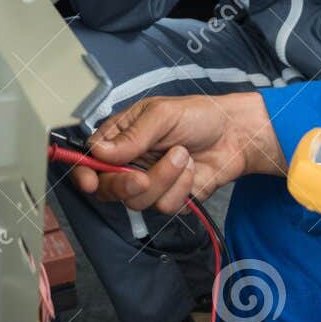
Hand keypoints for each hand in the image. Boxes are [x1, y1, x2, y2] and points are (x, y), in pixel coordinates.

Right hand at [67, 92, 285, 212]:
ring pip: (138, 201)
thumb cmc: (198, 116)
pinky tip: (191, 170)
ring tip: (182, 155)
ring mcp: (150, 182)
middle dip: (125, 185)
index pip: (89, 159)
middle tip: (141, 177)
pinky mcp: (170, 198)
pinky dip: (181, 188)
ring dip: (164, 179)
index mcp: (121, 137)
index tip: (91, 181)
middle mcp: (130, 162)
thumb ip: (132, 135)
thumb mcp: (163, 114)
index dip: (84, 173)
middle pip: (109, 188)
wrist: (236, 135)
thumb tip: (99, 152)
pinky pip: (165, 207)